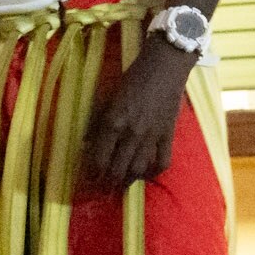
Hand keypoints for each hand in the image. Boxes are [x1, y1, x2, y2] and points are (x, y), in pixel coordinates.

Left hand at [83, 37, 193, 188]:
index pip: (99, 157)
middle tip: (102, 188)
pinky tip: (146, 175)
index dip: (92, 172)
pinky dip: (154, 173)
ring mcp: (152, 136)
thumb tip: (85, 141)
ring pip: (138, 169)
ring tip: (120, 186)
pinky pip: (162, 162)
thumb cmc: (132, 77)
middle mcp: (131, 133)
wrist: (164, 66)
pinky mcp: (168, 135)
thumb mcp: (108, 97)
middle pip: (118, 169)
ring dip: (127, 181)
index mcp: (113, 122)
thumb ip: (97, 121)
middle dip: (107, 182)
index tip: (87, 179)